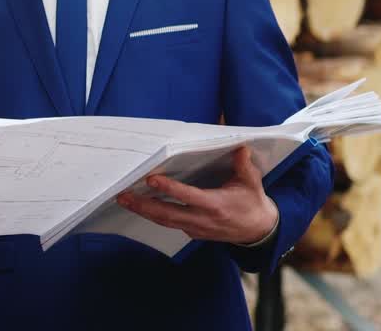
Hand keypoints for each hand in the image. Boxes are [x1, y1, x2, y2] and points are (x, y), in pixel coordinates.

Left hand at [115, 146, 278, 245]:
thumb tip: (240, 146)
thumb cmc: (252, 202)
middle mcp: (202, 220)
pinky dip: (153, 216)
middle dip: (144, 205)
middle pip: (168, 213)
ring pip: (164, 221)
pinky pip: (169, 224)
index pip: (188, 196)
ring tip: (123, 200)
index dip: (170, 188)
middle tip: (123, 195)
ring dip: (143, 211)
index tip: (151, 179)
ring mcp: (196, 228)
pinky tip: (139, 206)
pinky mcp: (192, 232)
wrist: (257, 231)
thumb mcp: (251, 182)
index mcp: (216, 205)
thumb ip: (243, 166)